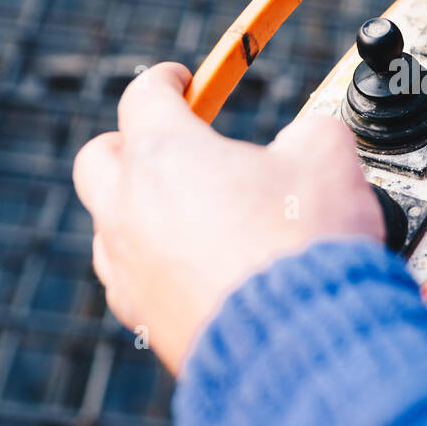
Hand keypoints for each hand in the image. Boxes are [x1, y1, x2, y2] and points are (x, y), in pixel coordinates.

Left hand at [72, 63, 383, 373]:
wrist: (299, 345)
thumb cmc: (306, 247)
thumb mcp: (327, 156)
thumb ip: (307, 131)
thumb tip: (304, 140)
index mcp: (164, 155)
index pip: (143, 96)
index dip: (166, 81)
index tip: (183, 81)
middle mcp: (129, 210)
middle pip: (98, 159)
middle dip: (130, 144)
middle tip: (171, 146)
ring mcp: (129, 270)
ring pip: (108, 226)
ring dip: (139, 210)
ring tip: (190, 214)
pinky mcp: (144, 321)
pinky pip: (132, 281)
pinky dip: (155, 266)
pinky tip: (196, 269)